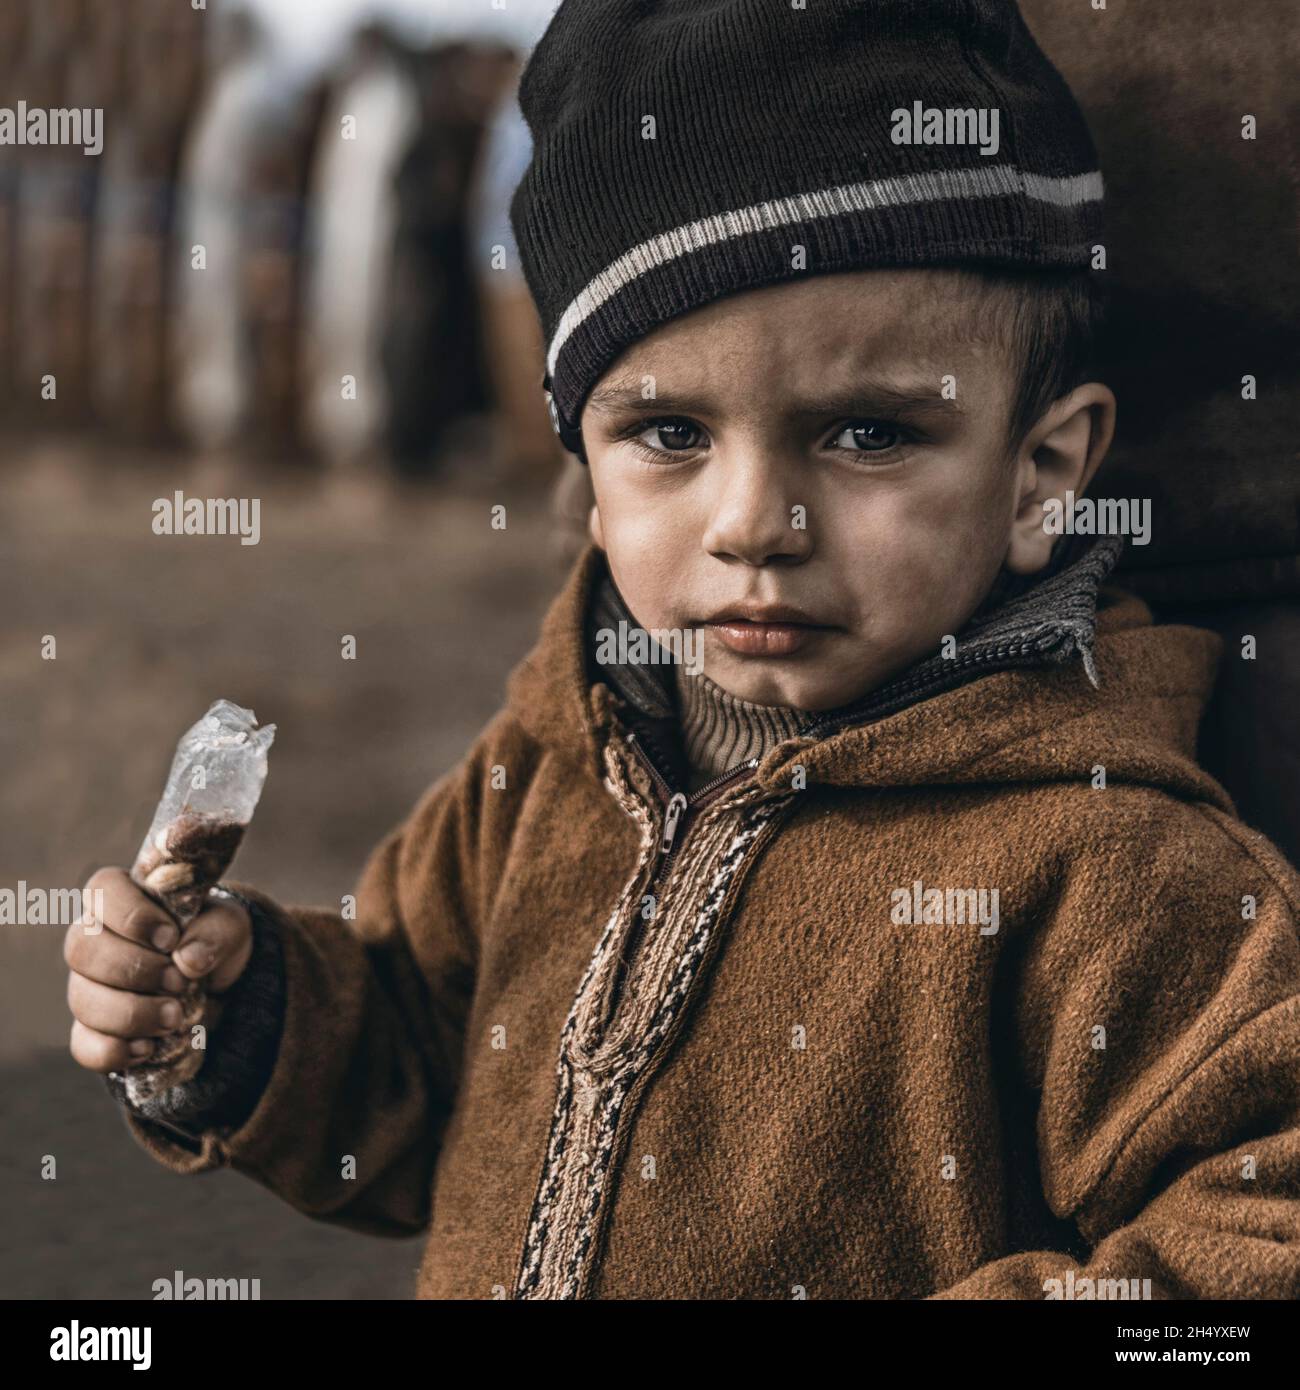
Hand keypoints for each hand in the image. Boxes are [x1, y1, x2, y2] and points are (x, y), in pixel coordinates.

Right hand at [65, 867, 252, 1073]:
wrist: (218, 985)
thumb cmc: (212, 940)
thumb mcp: (229, 927)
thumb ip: (215, 932)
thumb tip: (188, 960)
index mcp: (126, 899)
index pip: (102, 889)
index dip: (131, 915)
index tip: (170, 938)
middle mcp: (96, 940)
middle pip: (81, 948)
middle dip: (134, 970)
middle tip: (178, 982)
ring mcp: (88, 986)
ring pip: (82, 999)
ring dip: (131, 1013)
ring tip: (175, 1017)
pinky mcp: (94, 1030)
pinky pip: (83, 1045)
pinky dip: (114, 1050)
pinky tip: (148, 1048)